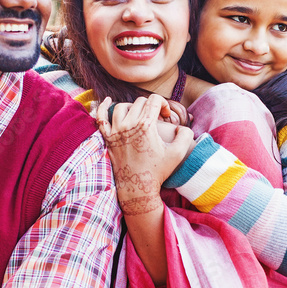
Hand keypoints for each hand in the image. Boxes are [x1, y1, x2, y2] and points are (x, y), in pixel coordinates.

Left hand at [96, 95, 194, 215]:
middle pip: (140, 102)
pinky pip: (100, 118)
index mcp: (146, 125)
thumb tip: (180, 126)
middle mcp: (128, 125)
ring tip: (140, 116)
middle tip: (156, 119)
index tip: (166, 116)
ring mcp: (115, 131)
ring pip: (122, 106)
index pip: (154, 100)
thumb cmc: (158, 171)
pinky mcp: (107, 138)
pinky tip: (106, 100)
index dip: (163, 104)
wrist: (137, 187)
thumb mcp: (178, 153)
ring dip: (133, 107)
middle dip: (151, 106)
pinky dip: (103, 107)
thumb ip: (186, 135)